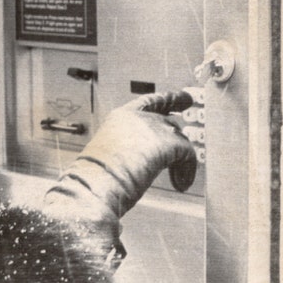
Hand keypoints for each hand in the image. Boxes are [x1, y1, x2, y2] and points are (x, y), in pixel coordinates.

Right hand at [42, 91, 196, 261]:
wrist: (96, 182)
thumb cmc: (94, 176)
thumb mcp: (109, 154)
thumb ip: (126, 150)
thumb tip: (139, 163)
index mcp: (120, 117)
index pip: (149, 102)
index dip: (169, 99)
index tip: (184, 98)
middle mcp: (138, 117)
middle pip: (168, 121)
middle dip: (178, 135)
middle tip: (186, 146)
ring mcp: (154, 128)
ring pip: (179, 138)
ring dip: (181, 160)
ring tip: (178, 179)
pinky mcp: (168, 143)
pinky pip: (188, 154)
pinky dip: (187, 171)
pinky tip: (181, 184)